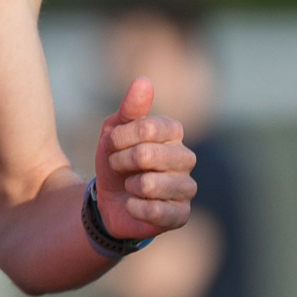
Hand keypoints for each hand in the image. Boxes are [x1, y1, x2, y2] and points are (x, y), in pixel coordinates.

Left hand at [94, 78, 196, 239]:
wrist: (109, 201)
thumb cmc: (116, 161)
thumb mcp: (114, 131)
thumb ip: (130, 108)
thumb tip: (143, 81)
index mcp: (173, 133)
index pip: (147, 127)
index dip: (121, 137)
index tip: (111, 144)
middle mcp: (186, 158)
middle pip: (148, 155)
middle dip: (121, 162)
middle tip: (118, 166)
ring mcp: (186, 188)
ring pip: (153, 184)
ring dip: (129, 186)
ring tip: (128, 187)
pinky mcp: (181, 215)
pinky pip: (158, 211)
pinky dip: (136, 208)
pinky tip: (133, 206)